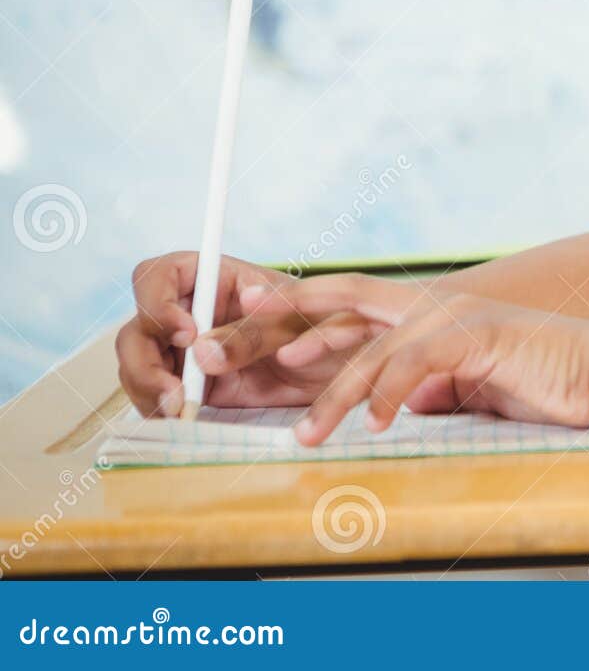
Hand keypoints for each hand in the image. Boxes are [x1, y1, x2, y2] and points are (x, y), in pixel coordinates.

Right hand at [116, 253, 381, 416]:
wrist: (345, 374)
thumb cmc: (330, 330)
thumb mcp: (299, 325)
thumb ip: (252, 334)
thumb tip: (200, 351)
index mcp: (215, 279)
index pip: (159, 275)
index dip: (158, 302)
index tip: (186, 333)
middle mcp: (192, 313)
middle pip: (139, 327)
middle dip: (144, 360)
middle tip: (174, 391)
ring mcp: (187, 352)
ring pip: (138, 364)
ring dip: (148, 388)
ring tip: (179, 409)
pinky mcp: (193, 387)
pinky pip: (156, 396)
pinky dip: (159, 409)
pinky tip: (181, 418)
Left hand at [239, 277, 588, 445]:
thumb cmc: (544, 380)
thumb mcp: (472, 385)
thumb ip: (430, 386)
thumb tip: (392, 405)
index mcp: (432, 311)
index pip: (355, 302)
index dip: (304, 307)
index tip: (253, 316)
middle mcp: (437, 303)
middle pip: (347, 302)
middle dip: (289, 318)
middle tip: (236, 338)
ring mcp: (457, 314)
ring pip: (376, 349)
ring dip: (336, 395)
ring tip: (307, 435)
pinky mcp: (480, 334)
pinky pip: (419, 364)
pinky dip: (391, 394)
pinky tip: (374, 425)